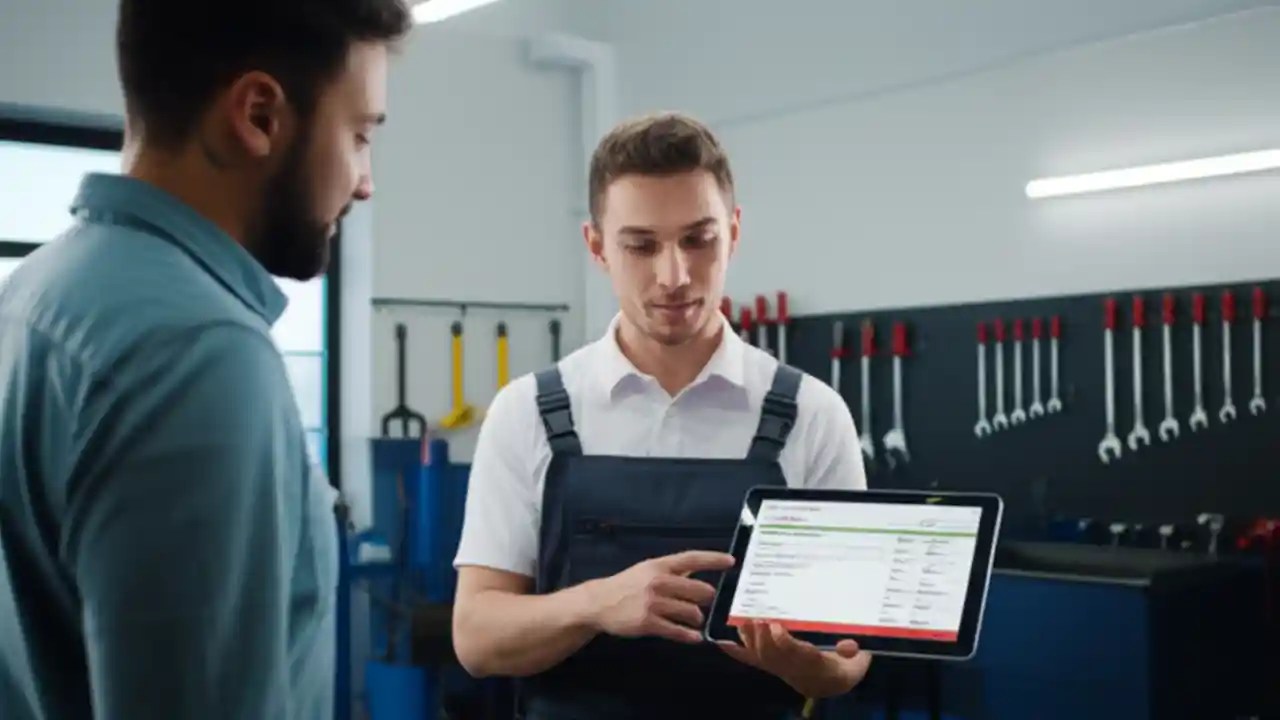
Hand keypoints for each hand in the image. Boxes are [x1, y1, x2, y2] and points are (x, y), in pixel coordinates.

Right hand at [586, 550, 734, 643]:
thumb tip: (698, 571)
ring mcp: (653, 603)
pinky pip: (677, 631)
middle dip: (707, 598)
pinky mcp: (648, 622)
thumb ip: (672, 571)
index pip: (691, 558)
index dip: (713, 559)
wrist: (599, 602)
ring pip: (691, 612)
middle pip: (698, 589)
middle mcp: (658, 581)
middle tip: (706, 602)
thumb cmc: (627, 585)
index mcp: (659, 565)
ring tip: (694, 620)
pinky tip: (695, 637)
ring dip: (697, 618)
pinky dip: (689, 636)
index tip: (731, 561)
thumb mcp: (648, 570)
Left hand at [717, 620, 871, 698]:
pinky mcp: (772, 666)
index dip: (786, 643)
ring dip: (750, 639)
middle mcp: (795, 670)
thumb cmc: (847, 664)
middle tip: (755, 616)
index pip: (799, 656)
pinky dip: (736, 651)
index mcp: (818, 666)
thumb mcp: (858, 661)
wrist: (834, 684)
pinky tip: (722, 640)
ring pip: (762, 657)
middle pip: (775, 656)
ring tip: (742, 619)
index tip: (777, 626)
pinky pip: (752, 660)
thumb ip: (856, 653)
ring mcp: (781, 669)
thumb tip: (849, 646)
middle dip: (763, 637)